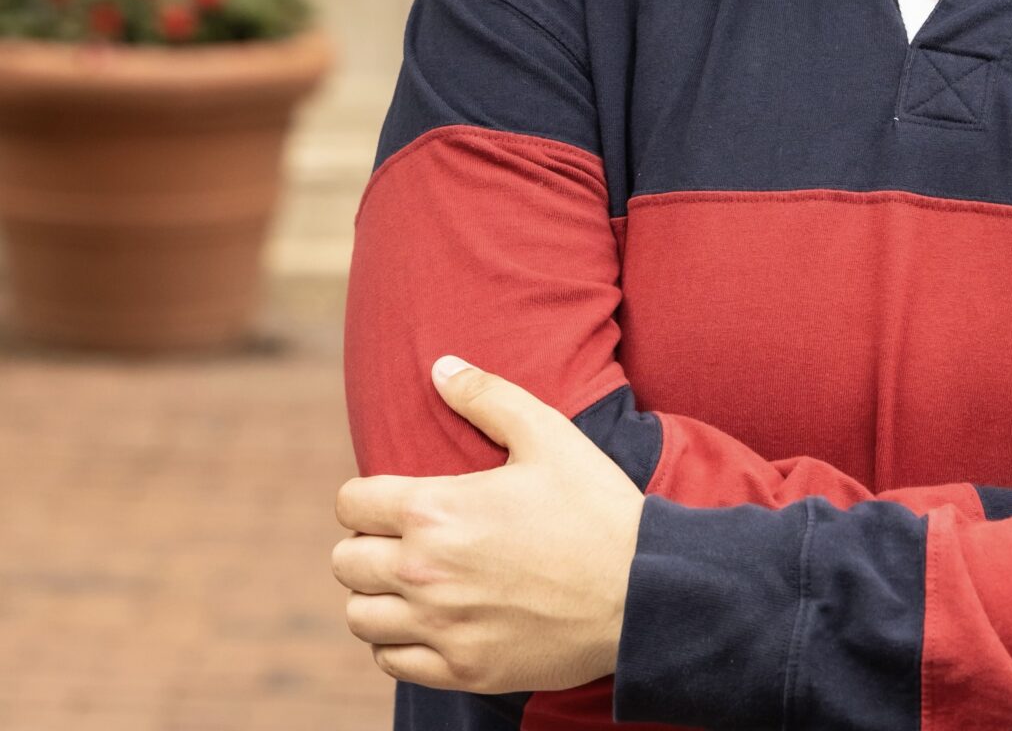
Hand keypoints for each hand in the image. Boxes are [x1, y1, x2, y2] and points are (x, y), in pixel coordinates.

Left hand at [332, 355, 644, 693]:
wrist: (640, 593)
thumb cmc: (594, 507)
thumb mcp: (547, 434)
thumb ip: (486, 395)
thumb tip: (440, 367)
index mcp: (437, 510)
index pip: (351, 503)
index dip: (367, 494)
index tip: (392, 497)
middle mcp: (426, 572)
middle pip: (345, 562)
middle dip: (366, 542)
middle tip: (403, 536)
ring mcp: (442, 627)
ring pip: (361, 616)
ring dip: (376, 594)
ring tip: (410, 579)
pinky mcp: (461, 670)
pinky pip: (391, 660)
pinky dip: (398, 641)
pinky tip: (428, 619)